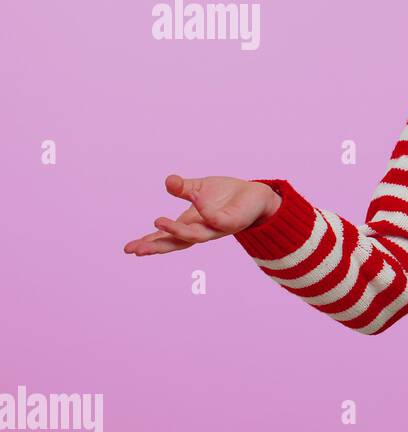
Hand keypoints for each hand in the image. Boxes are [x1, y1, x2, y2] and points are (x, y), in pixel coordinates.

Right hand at [122, 175, 280, 255]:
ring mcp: (217, 229)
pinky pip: (217, 218)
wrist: (256, 196)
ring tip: (157, 221)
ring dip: (176, 230)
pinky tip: (196, 199)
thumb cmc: (225, 195)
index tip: (128, 249)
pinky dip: (205, 210)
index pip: (166, 238)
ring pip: (195, 236)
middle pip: (176, 243)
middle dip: (156, 246)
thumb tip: (168, 181)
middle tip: (136, 249)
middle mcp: (202, 230)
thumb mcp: (198, 189)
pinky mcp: (232, 222)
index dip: (148, 242)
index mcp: (190, 224)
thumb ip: (182, 188)